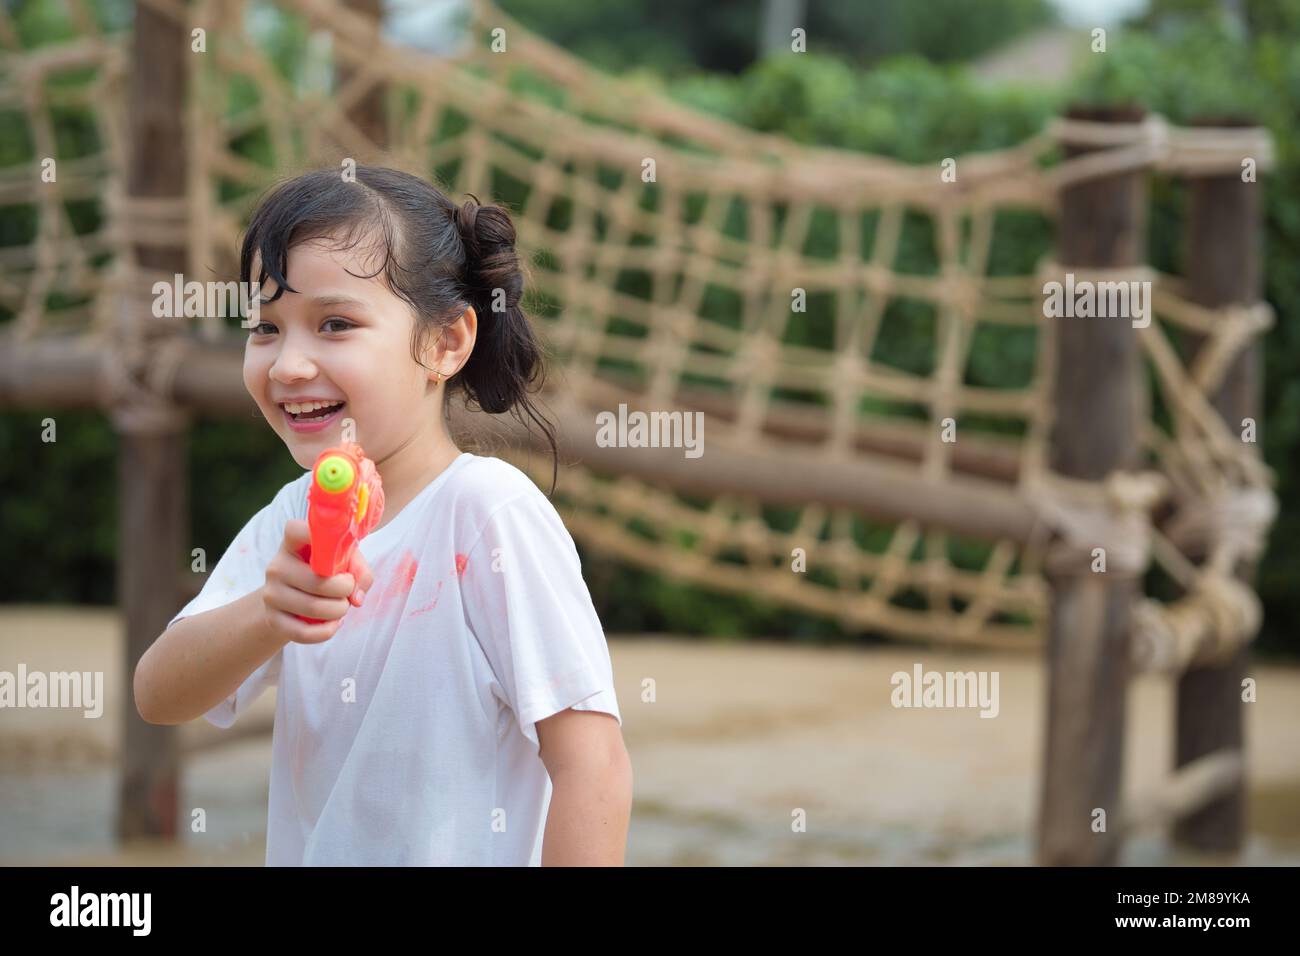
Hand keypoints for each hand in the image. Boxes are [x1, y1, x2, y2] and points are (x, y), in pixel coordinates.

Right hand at [261, 520, 374, 644]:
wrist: (293, 597)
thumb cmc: (325, 571)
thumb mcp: (344, 561)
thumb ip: (359, 569)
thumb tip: (356, 598)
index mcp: (293, 542)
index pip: (295, 530)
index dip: (315, 535)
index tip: (334, 545)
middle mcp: (277, 566)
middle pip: (318, 582)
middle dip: (345, 590)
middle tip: (348, 590)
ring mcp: (271, 594)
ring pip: (314, 608)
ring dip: (339, 611)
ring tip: (342, 606)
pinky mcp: (273, 620)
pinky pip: (303, 633)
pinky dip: (327, 631)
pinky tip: (334, 623)